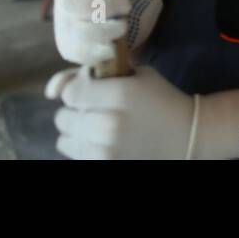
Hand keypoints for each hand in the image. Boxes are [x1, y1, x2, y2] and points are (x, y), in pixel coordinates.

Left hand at [46, 64, 196, 159]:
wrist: (187, 134)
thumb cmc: (160, 98)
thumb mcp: (134, 74)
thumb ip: (95, 73)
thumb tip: (51, 89)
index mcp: (120, 94)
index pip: (71, 93)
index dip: (79, 89)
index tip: (91, 90)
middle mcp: (109, 123)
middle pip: (63, 118)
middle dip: (76, 110)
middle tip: (96, 109)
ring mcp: (106, 150)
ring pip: (64, 139)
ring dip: (77, 131)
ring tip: (98, 126)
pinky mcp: (105, 164)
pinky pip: (75, 154)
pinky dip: (83, 147)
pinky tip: (101, 141)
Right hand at [52, 0, 163, 65]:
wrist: (141, 14)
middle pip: (70, 3)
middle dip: (102, 6)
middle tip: (127, 4)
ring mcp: (66, 23)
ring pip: (75, 30)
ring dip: (103, 29)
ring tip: (125, 24)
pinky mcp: (72, 46)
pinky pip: (78, 52)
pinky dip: (100, 51)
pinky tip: (115, 44)